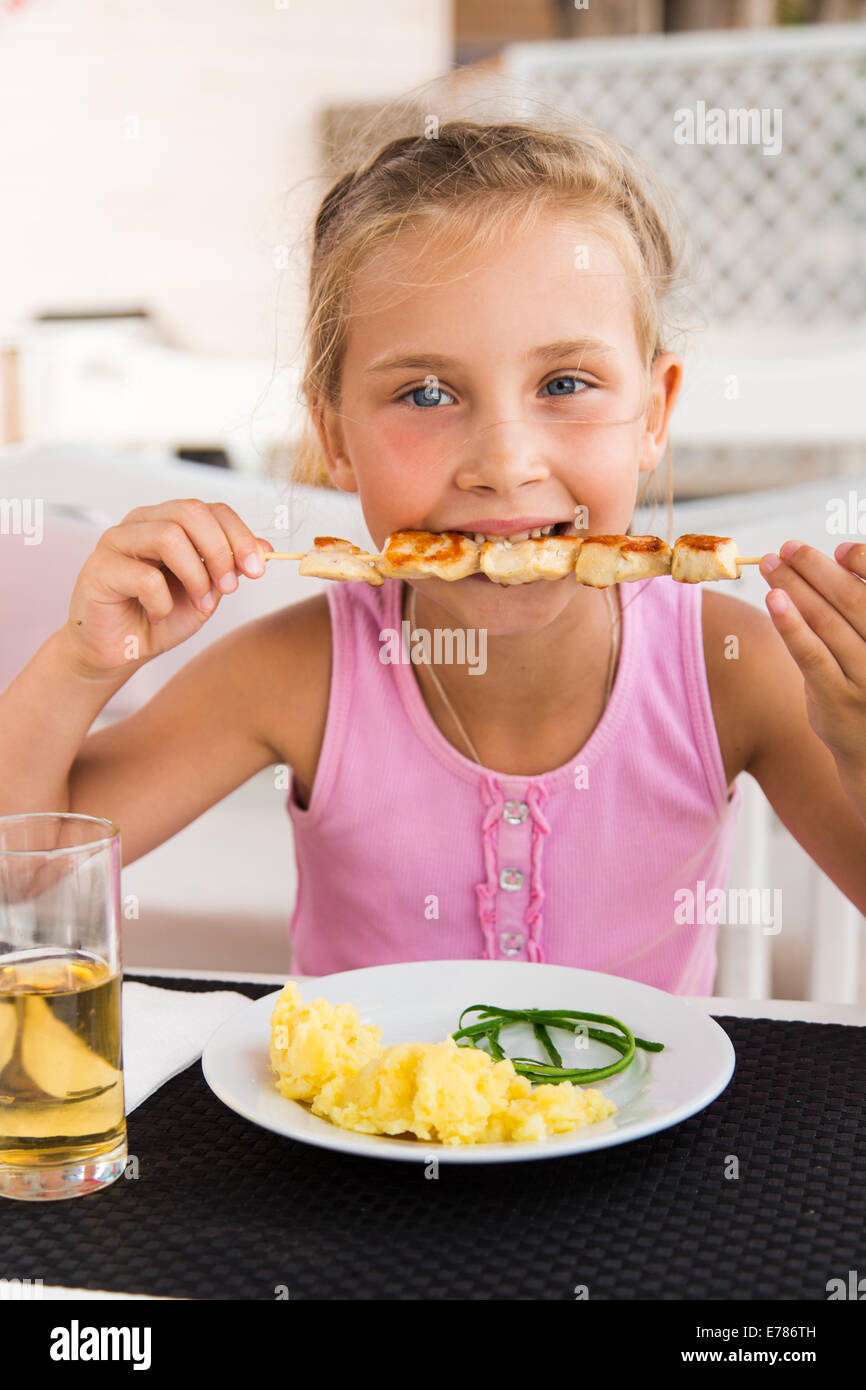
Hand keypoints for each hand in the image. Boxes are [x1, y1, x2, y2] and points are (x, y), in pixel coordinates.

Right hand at [65, 498, 272, 678]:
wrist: (119, 651)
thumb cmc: (160, 617)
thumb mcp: (206, 592)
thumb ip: (229, 568)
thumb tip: (265, 549)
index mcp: (168, 520)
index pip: (211, 509)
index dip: (240, 535)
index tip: (258, 569)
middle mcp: (141, 522)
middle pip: (191, 512)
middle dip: (221, 551)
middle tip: (229, 588)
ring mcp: (116, 541)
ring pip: (168, 537)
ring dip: (196, 576)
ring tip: (198, 603)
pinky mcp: (99, 568)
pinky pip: (145, 577)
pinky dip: (162, 603)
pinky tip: (158, 616)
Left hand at [760, 540, 865, 766]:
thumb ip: (860, 609)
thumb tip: (832, 559)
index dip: (864, 563)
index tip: (839, 548)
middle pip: (851, 600)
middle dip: (816, 568)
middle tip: (787, 548)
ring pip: (826, 622)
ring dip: (795, 588)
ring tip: (771, 566)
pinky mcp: (836, 697)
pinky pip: (811, 654)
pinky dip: (791, 624)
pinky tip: (774, 599)